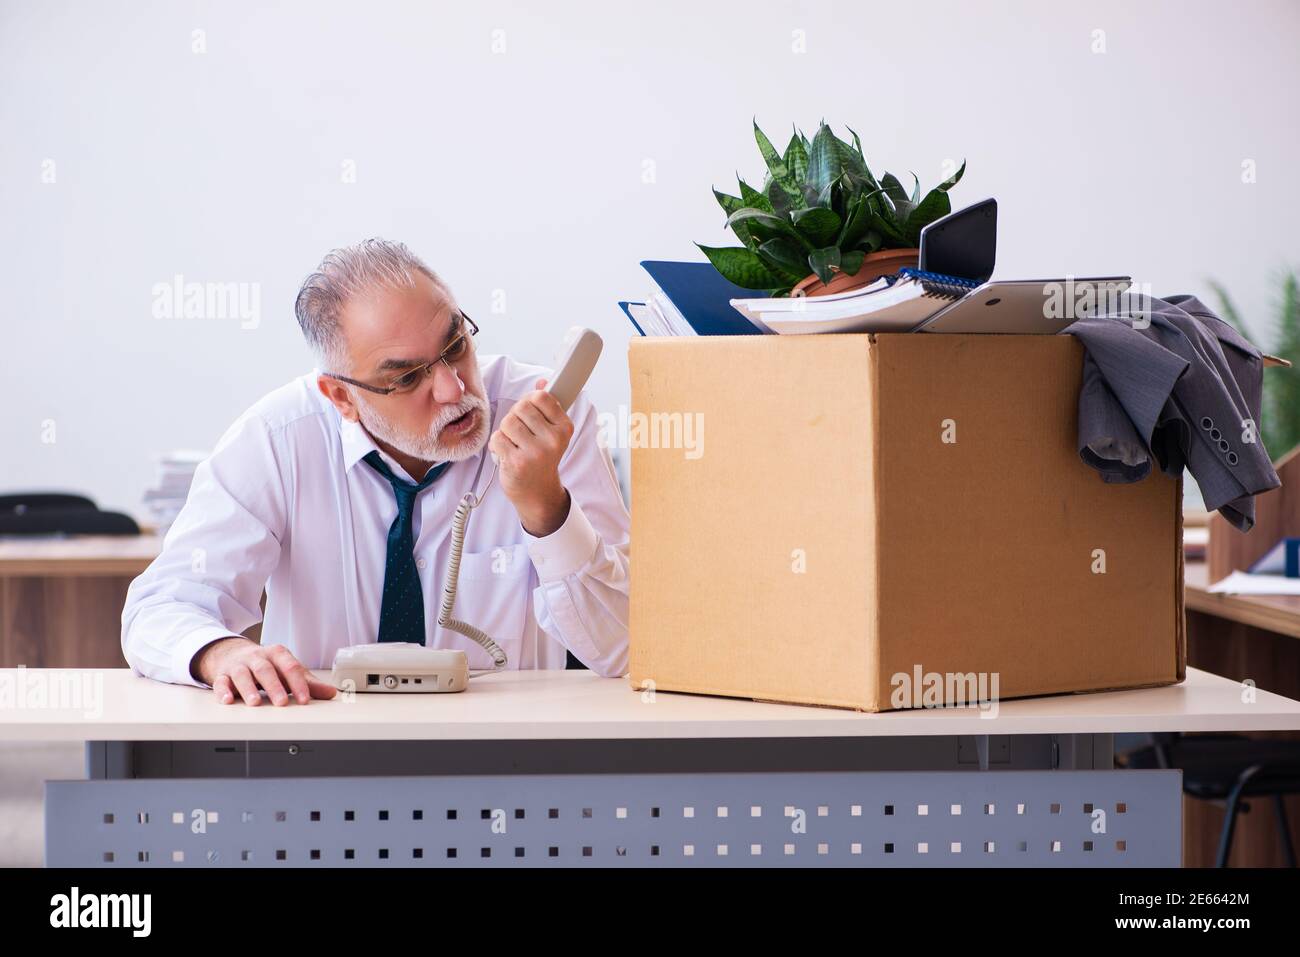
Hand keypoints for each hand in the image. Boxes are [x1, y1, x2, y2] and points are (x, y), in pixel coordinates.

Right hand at [192, 637, 337, 705]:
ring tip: (254, 703)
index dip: (299, 684)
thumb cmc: (265, 664)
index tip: (305, 700)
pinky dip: (223, 691)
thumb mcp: (286, 670)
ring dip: (248, 689)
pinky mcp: (222, 675)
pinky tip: (227, 700)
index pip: (290, 667)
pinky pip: (221, 682)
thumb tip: (331, 693)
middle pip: (266, 670)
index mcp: (277, 654)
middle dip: (274, 686)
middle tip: (281, 703)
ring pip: (243, 675)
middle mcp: (257, 657)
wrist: (231, 653)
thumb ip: (308, 682)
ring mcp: (239, 665)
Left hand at [489, 377, 573, 536]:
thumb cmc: (542, 458)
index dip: (529, 402)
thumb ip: (547, 406)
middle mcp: (553, 440)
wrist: (538, 493)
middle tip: (519, 433)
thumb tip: (542, 381)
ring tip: (514, 445)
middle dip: (515, 417)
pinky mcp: (517, 463)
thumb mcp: (551, 432)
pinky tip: (506, 454)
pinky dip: (497, 445)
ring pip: (507, 422)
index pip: (541, 396)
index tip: (530, 415)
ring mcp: (536, 452)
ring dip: (505, 432)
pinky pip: (497, 438)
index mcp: (564, 428)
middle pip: (521, 407)